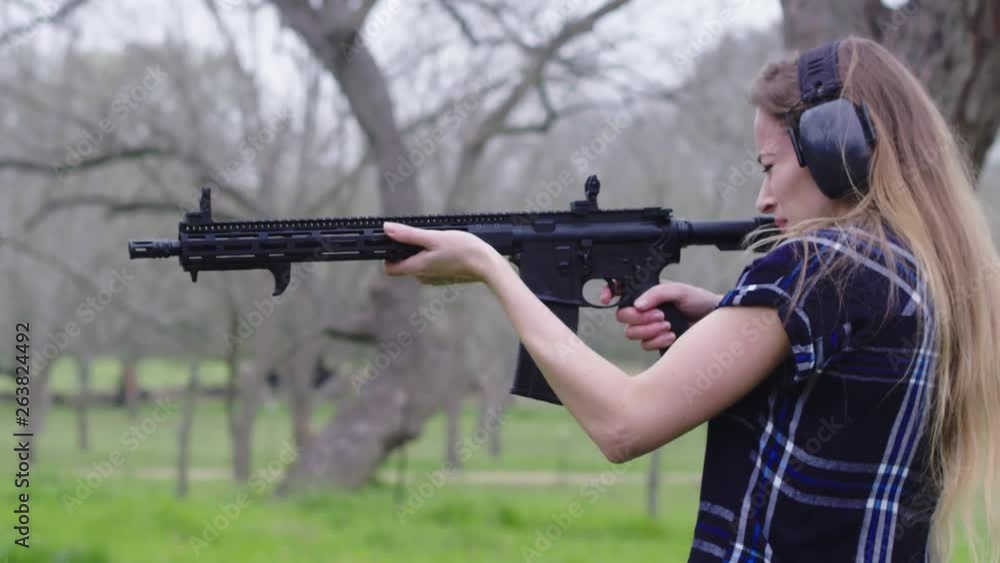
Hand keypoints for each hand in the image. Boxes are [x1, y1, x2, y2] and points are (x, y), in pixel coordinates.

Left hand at [382, 222, 501, 284]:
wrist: (487, 265)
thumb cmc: (463, 250)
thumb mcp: (434, 237)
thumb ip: (409, 234)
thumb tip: (386, 229)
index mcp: (417, 268)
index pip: (389, 268)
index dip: (387, 254)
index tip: (394, 241)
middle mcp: (423, 277)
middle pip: (404, 263)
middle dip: (407, 249)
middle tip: (421, 235)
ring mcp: (434, 278)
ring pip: (419, 263)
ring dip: (423, 250)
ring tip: (437, 239)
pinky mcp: (444, 277)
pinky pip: (431, 265)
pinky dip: (433, 255)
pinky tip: (446, 247)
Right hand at [599, 280, 721, 350]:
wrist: (712, 320)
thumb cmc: (697, 300)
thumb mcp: (677, 290)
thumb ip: (656, 293)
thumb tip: (637, 305)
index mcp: (645, 293)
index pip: (619, 290)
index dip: (608, 293)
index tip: (607, 299)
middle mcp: (643, 309)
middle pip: (622, 316)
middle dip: (639, 318)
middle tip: (660, 315)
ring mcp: (648, 326)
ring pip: (631, 333)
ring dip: (650, 330)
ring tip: (668, 325)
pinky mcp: (655, 341)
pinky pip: (644, 345)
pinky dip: (657, 341)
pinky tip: (671, 335)